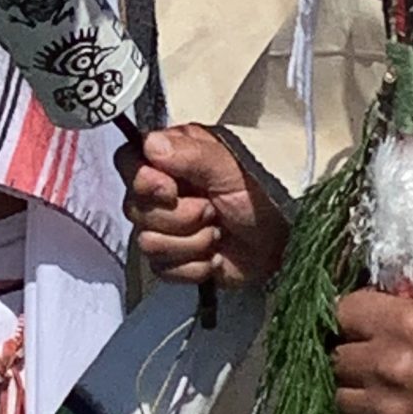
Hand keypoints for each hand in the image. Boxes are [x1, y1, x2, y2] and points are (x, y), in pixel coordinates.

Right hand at [123, 124, 290, 289]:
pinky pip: (163, 269)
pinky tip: (214, 255)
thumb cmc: (263, 193)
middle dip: (180, 217)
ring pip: (147, 242)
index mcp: (171, 159)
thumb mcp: (230, 167)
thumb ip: (190, 155)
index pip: (128, 161)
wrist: (284, 240)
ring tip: (217, 232)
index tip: (170, 189)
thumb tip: (150, 144)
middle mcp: (162, 191)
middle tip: (212, 211)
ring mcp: (165, 227)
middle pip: (134, 208)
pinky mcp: (173, 259)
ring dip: (191, 242)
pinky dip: (194, 266)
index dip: (141, 179)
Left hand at [332, 287, 412, 413]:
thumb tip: (384, 290)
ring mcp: (383, 410)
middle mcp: (386, 366)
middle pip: (336, 356)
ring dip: (355, 395)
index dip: (350, 318)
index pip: (342, 311)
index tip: (361, 326)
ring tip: (380, 396)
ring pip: (339, 396)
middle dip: (353, 357)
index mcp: (405, 325)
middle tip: (373, 363)